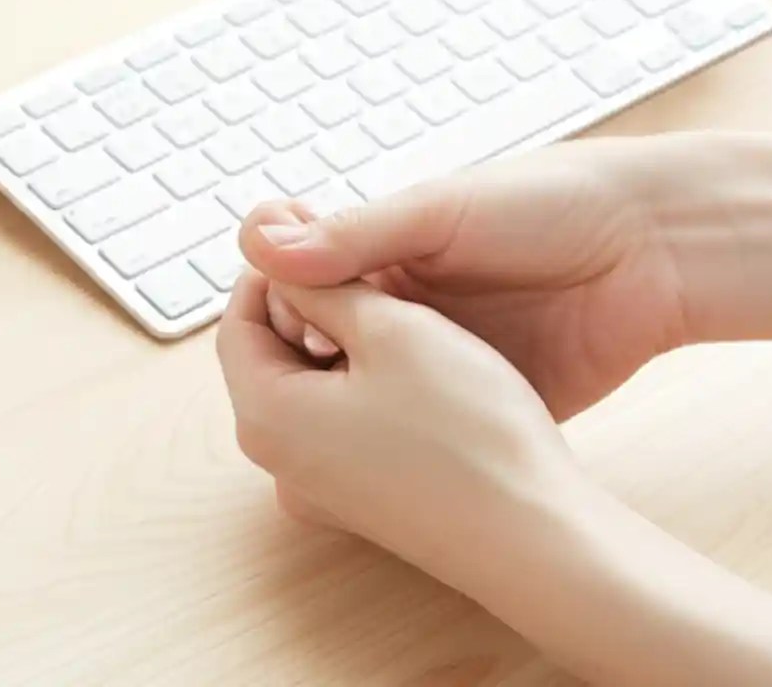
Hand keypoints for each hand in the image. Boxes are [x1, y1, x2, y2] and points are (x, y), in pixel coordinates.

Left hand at [216, 270, 573, 578]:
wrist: (534, 536)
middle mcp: (281, 465)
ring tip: (404, 319)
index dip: (279, 270)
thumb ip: (325, 286)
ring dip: (344, 346)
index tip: (324, 236)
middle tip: (372, 274)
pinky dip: (366, 388)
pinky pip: (343, 428)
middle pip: (270, 359)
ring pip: (311, 391)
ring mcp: (321, 492)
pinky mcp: (363, 504)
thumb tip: (280, 259)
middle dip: (312, 308)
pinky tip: (422, 373)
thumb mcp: (393, 329)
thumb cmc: (468, 433)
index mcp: (266, 417)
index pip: (238, 322)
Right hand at [242, 138, 689, 420]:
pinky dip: (406, 436)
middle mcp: (412, 308)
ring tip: (333, 418)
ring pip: (376, 393)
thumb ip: (359, 234)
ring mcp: (448, 359)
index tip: (287, 313)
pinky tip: (384, 448)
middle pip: (332, 344)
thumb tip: (264, 242)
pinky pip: (434, 426)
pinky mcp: (488, 400)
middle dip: (310, 359)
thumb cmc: (554, 204)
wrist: (657, 250)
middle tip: (310, 369)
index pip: (310, 282)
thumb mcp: (444, 210)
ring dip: (350, 406)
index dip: (288, 300)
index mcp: (393, 253)